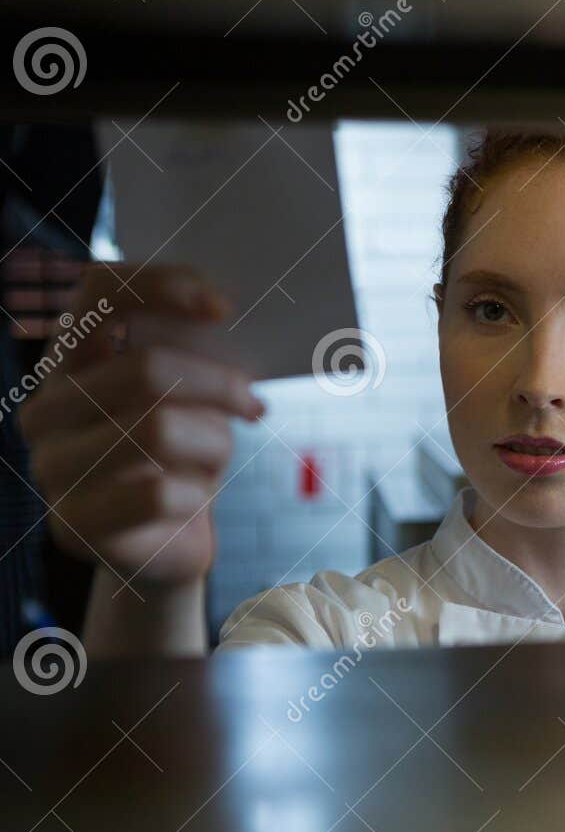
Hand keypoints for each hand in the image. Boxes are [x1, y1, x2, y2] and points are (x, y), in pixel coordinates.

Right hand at [18, 263, 265, 585]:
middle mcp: (44, 411)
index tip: (225, 307)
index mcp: (67, 364)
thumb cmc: (184, 459)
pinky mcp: (73, 526)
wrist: (167, 546)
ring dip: (213, 443)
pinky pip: (162, 494)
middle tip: (253, 403)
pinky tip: (195, 502)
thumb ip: (194, 358)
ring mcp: (50, 470)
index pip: (98, 292)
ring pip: (157, 430)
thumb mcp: (193, 402)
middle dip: (217, 384)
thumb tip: (227, 321)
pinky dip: (200, 494)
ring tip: (219, 457)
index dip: (164, 285)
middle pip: (143, 368)